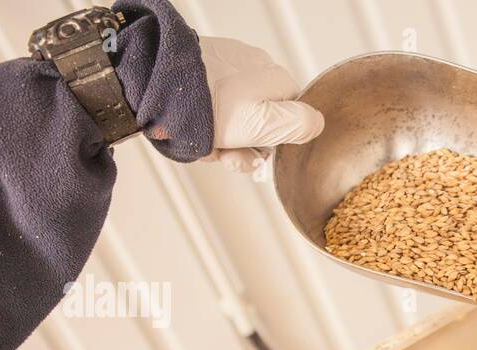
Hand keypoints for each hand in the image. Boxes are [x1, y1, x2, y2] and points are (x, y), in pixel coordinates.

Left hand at [198, 36, 323, 173]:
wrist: (157, 87)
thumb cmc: (211, 108)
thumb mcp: (266, 124)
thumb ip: (299, 125)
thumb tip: (319, 123)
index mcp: (279, 81)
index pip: (292, 122)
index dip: (274, 146)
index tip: (254, 155)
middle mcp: (259, 69)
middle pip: (263, 123)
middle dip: (246, 146)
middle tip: (226, 153)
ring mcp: (230, 67)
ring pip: (237, 118)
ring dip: (224, 141)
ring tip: (207, 144)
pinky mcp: (205, 69)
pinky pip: (215, 106)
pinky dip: (207, 124)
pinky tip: (196, 128)